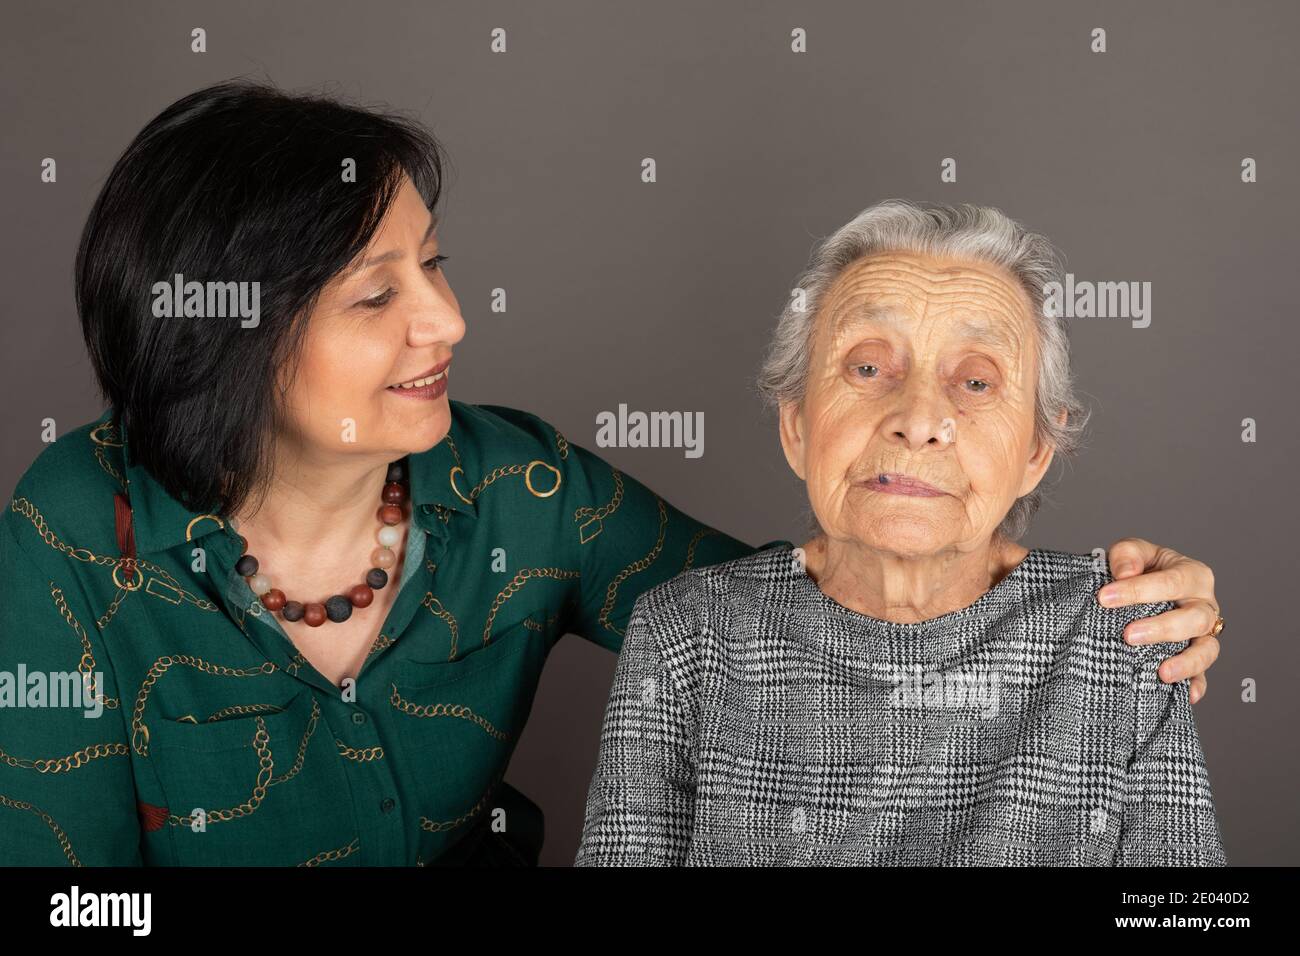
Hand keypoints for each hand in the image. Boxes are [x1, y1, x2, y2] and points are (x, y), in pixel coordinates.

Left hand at [1097, 538, 1220, 703]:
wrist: (1139, 588)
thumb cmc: (1138, 568)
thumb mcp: (1131, 552)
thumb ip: (1128, 554)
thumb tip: (1125, 573)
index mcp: (1192, 574)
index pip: (1171, 582)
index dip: (1138, 590)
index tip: (1104, 598)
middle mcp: (1203, 605)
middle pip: (1195, 618)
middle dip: (1162, 628)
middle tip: (1128, 635)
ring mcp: (1203, 634)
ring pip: (1207, 649)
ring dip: (1187, 662)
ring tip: (1162, 672)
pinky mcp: (1197, 659)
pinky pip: (1204, 675)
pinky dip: (1197, 685)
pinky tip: (1187, 696)